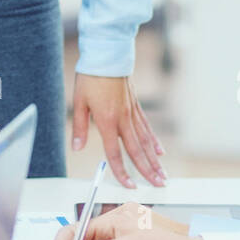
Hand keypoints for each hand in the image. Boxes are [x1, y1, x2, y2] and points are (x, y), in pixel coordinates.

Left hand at [71, 73, 164, 187]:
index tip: (130, 185)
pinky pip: (146, 127)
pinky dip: (154, 140)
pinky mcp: (136, 105)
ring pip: (146, 140)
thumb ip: (79, 127)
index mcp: (107, 120)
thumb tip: (76, 147)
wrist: (107, 54)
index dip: (122, 171)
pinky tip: (160, 151)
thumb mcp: (79, 102)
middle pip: (137, 150)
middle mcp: (123, 118)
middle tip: (159, 185)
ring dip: (155, 159)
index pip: (115, 152)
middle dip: (148, 170)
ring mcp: (132, 112)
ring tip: (163, 174)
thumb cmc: (91, 76)